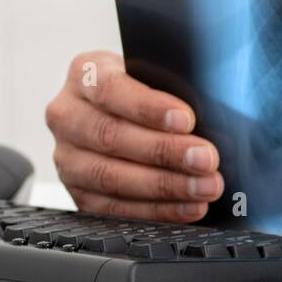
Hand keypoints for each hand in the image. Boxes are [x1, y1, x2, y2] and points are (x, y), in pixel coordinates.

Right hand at [45, 51, 222, 221]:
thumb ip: (176, 84)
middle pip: (110, 136)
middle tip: (206, 160)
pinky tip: (187, 207)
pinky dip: (156, 210)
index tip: (186, 120)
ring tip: (204, 187)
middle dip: (165, 152)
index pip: (111, 88)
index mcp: (85, 73)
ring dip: (165, 186)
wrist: (121, 110)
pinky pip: (113, 208)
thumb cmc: (148, 88)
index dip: (148, 107)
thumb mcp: (157, 72)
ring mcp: (67, 156)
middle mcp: (67, 115)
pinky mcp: (77, 191)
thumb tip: (214, 111)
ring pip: (110, 176)